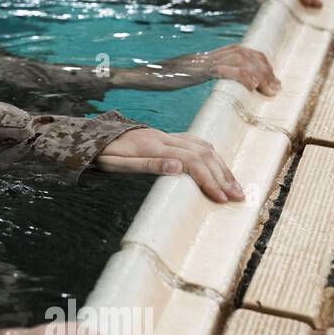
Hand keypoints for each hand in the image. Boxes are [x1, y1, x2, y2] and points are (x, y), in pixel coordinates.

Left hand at [94, 128, 245, 202]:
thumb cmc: (104, 154)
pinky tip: (218, 165)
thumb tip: (177, 167)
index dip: (209, 180)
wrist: (94, 136)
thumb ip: (147, 165)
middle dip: (223, 176)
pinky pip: (195, 142)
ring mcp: (167, 136)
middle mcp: (165, 139)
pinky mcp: (167, 137)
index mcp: (154, 147)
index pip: (191, 162)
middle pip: (203, 155)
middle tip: (239, 197)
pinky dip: (211, 154)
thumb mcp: (118, 164)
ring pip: (203, 147)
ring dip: (221, 166)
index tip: (221, 198)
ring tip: (235, 185)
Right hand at [156, 44, 280, 95]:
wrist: (136, 77)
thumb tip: (205, 84)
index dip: (258, 61)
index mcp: (203, 57)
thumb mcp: (179, 78)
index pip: (238, 50)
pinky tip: (251, 87)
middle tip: (275, 88)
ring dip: (259, 73)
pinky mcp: (196, 72)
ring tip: (268, 90)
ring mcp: (201, 63)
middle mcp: (205, 57)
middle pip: (244, 52)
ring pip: (240, 58)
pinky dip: (243, 76)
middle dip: (265, 68)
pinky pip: (225, 70)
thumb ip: (194, 77)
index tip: (268, 79)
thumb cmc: (153, 80)